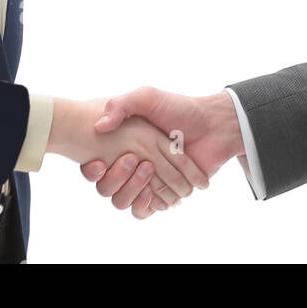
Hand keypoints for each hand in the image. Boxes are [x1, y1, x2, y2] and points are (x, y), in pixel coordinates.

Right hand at [79, 87, 244, 198]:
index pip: (93, 166)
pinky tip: (154, 190)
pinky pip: (144, 210)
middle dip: (117, 178)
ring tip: (148, 171)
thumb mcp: (148, 97)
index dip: (92, 170)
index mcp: (120, 144)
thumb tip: (99, 126)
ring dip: (132, 190)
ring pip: (122, 202)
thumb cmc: (180, 108)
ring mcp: (145, 182)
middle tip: (135, 160)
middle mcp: (129, 165)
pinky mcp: (162, 194)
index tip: (100, 161)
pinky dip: (147, 204)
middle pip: (106, 188)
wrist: (214, 125)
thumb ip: (121, 104)